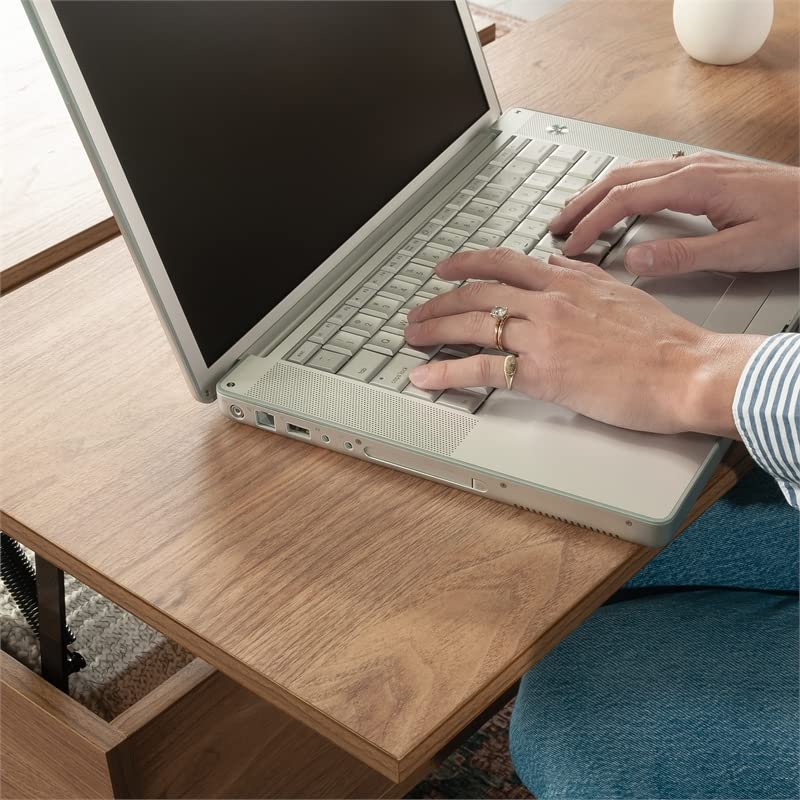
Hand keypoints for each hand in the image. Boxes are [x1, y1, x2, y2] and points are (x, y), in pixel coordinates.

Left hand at [405, 249, 764, 436]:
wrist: (686, 369)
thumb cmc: (664, 340)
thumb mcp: (621, 292)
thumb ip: (583, 276)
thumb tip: (557, 263)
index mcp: (568, 280)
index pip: (504, 262)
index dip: (467, 262)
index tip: (446, 268)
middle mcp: (549, 301)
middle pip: (477, 292)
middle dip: (439, 301)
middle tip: (418, 311)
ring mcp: (542, 335)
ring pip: (472, 325)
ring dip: (434, 329)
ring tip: (411, 336)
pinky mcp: (542, 372)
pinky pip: (481, 369)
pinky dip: (446, 373)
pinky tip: (425, 377)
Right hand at [550, 152, 799, 275]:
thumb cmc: (797, 225)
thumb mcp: (740, 251)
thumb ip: (683, 255)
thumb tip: (633, 259)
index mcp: (694, 184)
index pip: (625, 200)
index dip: (591, 223)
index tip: (571, 246)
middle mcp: (691, 169)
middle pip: (619, 178)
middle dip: (582, 202)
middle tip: (555, 225)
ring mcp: (698, 167)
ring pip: (632, 172)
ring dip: (598, 193)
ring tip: (574, 213)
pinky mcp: (706, 174)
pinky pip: (649, 175)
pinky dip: (620, 189)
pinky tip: (617, 201)